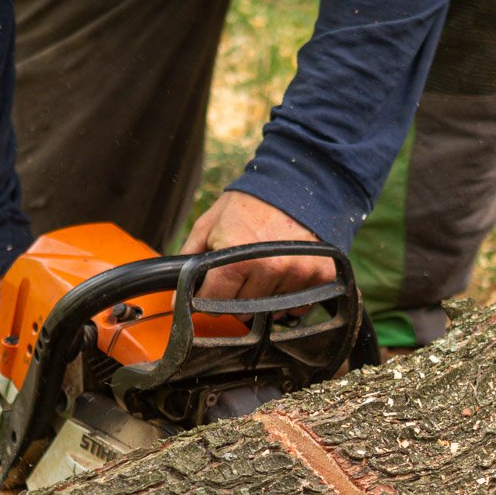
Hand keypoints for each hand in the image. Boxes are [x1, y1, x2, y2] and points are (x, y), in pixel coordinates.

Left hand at [179, 191, 336, 299]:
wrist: (294, 183)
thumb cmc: (249, 203)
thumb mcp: (209, 224)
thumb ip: (189, 260)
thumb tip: (176, 299)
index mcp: (235, 258)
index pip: (214, 304)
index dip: (209, 296)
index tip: (213, 286)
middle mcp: (268, 268)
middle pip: (243, 311)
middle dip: (238, 297)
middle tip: (242, 271)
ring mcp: (296, 273)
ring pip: (271, 310)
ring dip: (266, 297)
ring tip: (266, 267)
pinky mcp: (319, 274)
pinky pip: (299, 306)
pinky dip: (291, 297)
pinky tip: (286, 273)